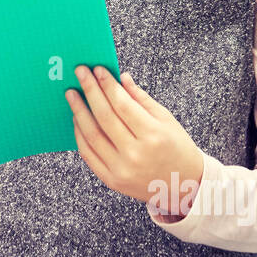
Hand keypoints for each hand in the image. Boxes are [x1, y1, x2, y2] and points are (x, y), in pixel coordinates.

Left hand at [65, 65, 204, 216]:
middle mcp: (135, 154)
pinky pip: (88, 154)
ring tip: (72, 95)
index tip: (97, 70)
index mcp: (153, 135)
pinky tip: (77, 119)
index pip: (122, 105)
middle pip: (104, 117)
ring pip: (92, 135)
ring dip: (78, 111)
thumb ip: (141, 98)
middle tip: (80, 73)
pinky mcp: (111, 180)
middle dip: (90, 91)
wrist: (184, 186)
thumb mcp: (166, 120)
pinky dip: (79, 134)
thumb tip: (121, 78)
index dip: (107, 85)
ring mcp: (121, 169)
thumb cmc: (177, 148)